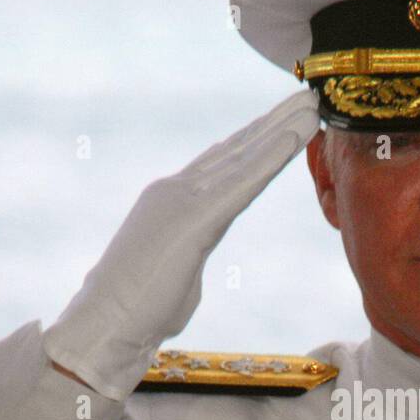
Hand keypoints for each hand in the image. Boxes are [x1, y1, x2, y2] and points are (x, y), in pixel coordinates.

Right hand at [42, 89, 320, 400]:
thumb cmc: (141, 309)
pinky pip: (244, 182)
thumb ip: (189, 253)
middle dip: (272, 123)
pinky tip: (295, 137)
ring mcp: (184, 200)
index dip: (253, 140)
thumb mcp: (176, 271)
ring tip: (310, 105)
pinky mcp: (196, 218)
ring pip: (244, 158)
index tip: (279, 120)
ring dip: (280, 129)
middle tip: (304, 97)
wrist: (108, 321)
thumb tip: (191, 260)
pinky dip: (272, 157)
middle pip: (236, 150)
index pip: (221, 165)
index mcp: (171, 202)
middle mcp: (177, 190)